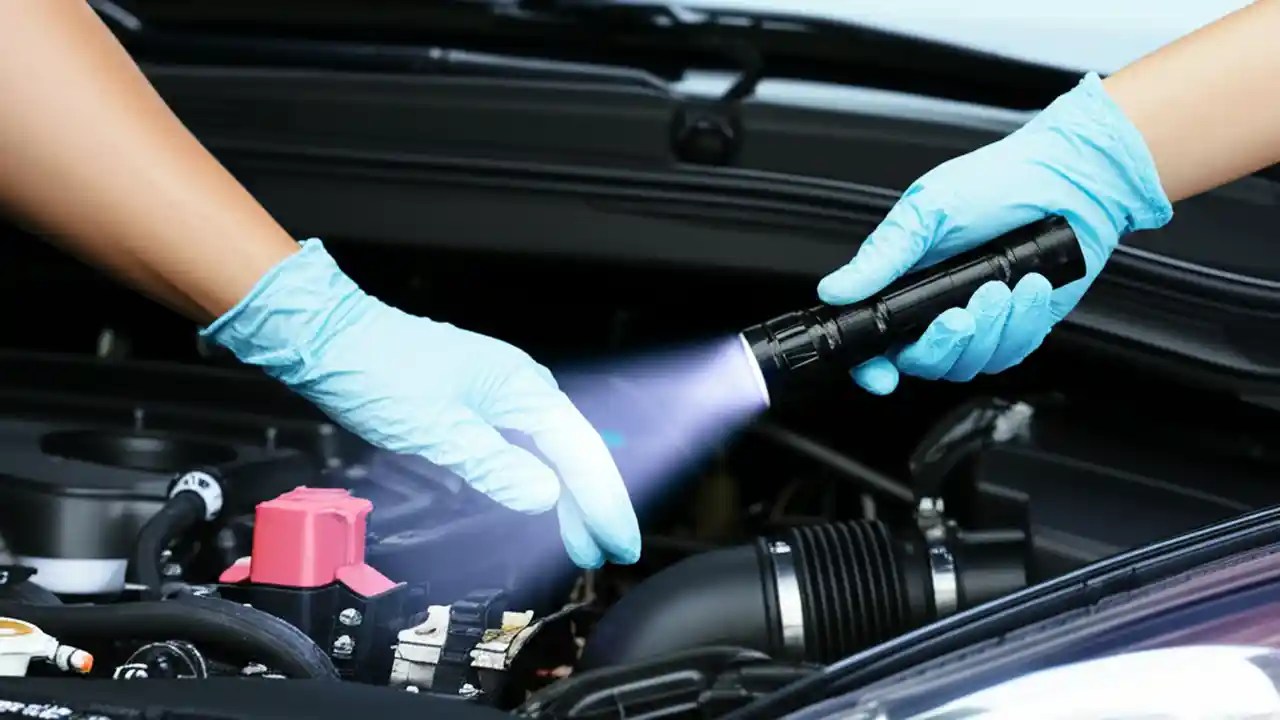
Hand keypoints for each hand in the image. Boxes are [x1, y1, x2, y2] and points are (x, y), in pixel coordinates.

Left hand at [201, 241, 640, 568]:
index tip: (621, 544)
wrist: (328, 336)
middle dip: (593, 505)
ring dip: (567, 498)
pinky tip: (538, 503)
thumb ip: (495, 467)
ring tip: (579, 540)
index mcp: (521, 388)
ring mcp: (498, 392)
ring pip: (550, 451)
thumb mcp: (436, 431)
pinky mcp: (475, 402)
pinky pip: (524, 445)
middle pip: (574, 453)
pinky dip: (537, 479)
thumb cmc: (376, 369)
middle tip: (607, 553)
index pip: (581, 454)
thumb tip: (545, 497)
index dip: (605, 504)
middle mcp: (519, 386)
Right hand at [818, 73, 1173, 394]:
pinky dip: (1020, 325)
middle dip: (942, 345)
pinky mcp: (1018, 326)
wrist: (1069, 178)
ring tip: (1003, 285)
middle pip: (922, 362)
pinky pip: (1009, 352)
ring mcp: (978, 319)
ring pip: (967, 362)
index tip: (882, 375)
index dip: (872, 367)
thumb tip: (836, 289)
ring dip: (988, 330)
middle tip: (959, 315)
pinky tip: (1028, 288)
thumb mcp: (927, 211)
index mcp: (903, 281)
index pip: (874, 341)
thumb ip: (882, 257)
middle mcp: (935, 306)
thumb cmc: (998, 182)